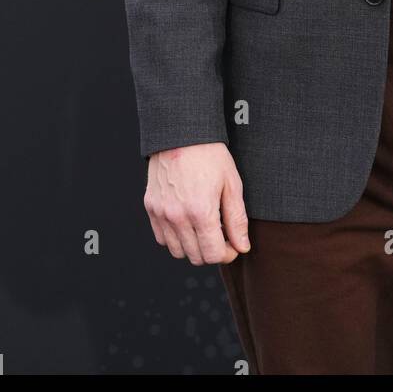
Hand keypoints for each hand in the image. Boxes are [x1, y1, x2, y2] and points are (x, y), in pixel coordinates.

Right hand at [144, 142, 250, 263]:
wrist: (181, 133)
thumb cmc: (209, 155)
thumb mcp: (231, 184)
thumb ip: (237, 219)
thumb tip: (242, 246)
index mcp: (201, 211)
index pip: (214, 255)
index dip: (228, 254)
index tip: (233, 244)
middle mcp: (177, 217)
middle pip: (196, 257)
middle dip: (212, 251)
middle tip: (221, 235)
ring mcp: (161, 214)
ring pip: (177, 252)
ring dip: (193, 247)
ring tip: (203, 228)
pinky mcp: (151, 208)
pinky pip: (162, 238)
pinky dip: (175, 238)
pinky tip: (186, 222)